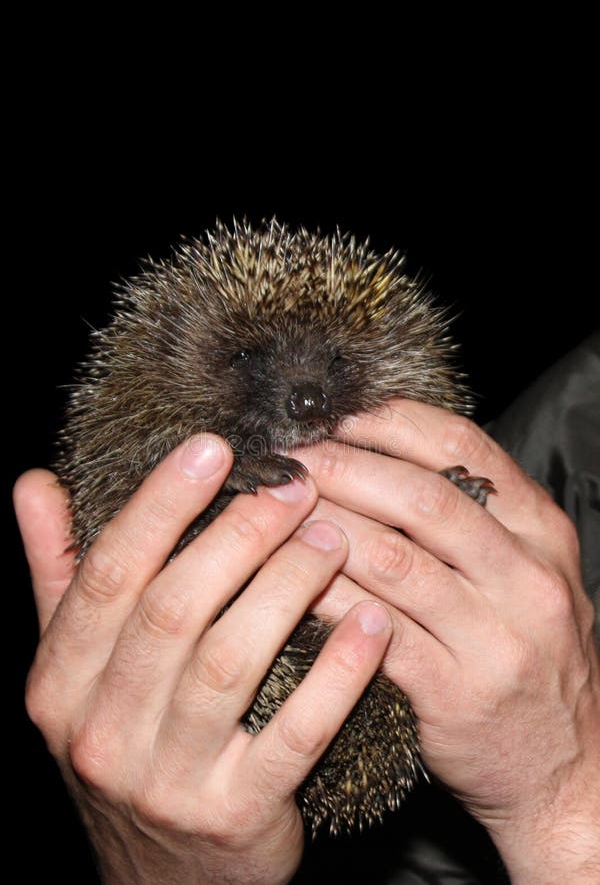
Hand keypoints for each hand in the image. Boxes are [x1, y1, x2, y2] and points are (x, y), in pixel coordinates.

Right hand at [17, 434, 392, 884]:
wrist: (161, 879)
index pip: (105, 574)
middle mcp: (100, 730)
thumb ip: (58, 577)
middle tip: (295, 488)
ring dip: (288, 589)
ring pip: (231, 662)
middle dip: (239, 537)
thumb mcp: (75, 669)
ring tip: (333, 539)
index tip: (215, 446)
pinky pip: (293, 736)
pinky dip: (336, 675)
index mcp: (58, 682)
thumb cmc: (125, 742)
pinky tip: (371, 625)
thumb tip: (34, 484)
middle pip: (173, 610)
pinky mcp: (234, 817)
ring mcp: (166, 780)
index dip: (159, 504)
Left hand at [291, 400, 599, 883]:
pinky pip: (376, 631)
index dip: (386, 421)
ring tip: (274, 512)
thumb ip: (469, 520)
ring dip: (322, 529)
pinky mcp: (457, 694)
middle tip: (287, 459)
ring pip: (393, 560)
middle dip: (342, 467)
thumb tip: (371, 459)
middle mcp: (527, 576)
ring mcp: (496, 637)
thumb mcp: (523, 574)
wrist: (569, 769)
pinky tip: (289, 582)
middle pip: (422, 497)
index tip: (329, 415)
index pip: (461, 447)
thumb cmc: (528, 656)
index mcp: (541, 530)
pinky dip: (326, 599)